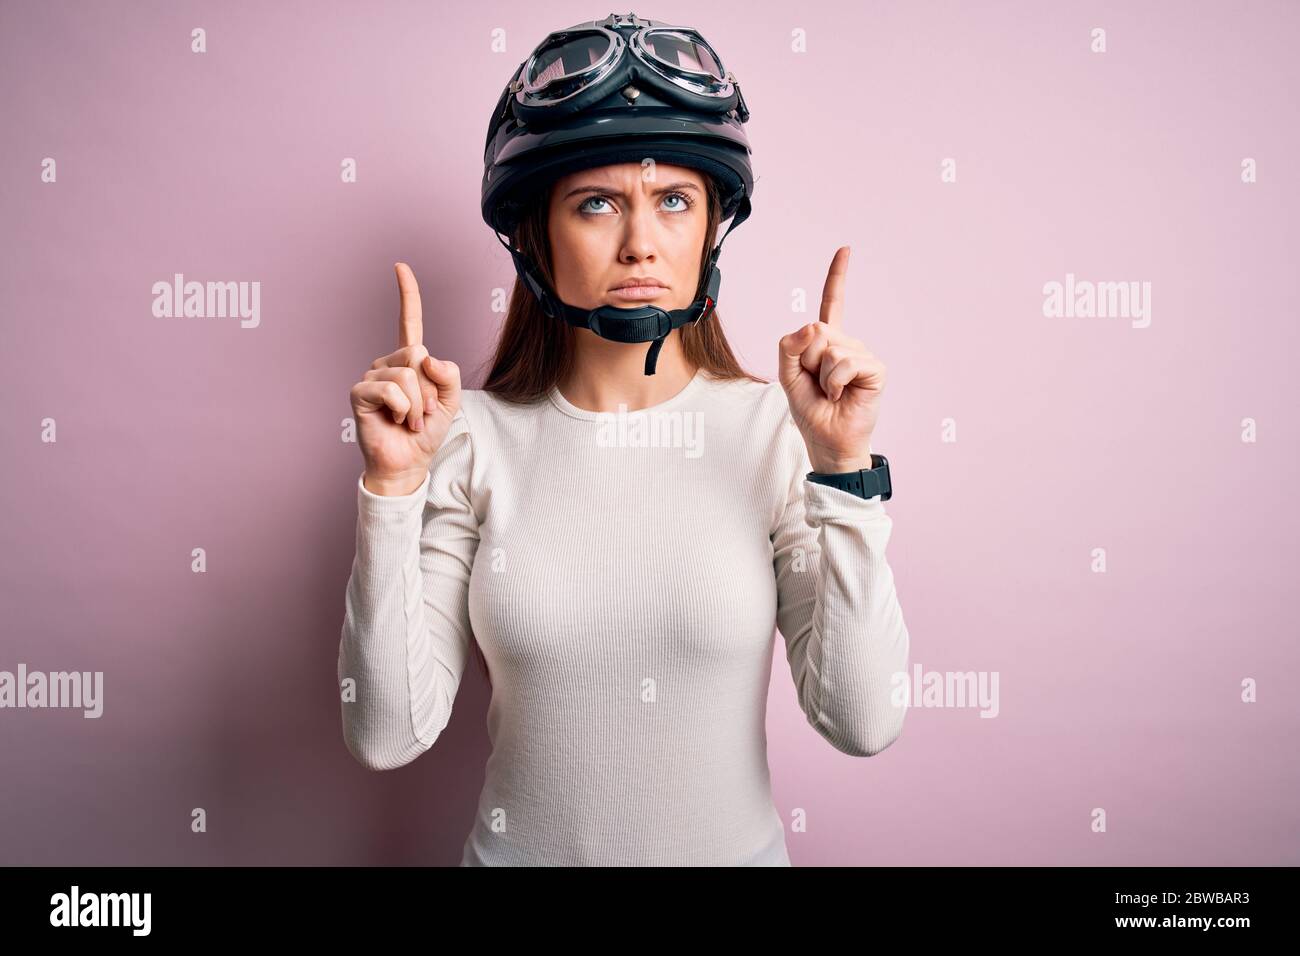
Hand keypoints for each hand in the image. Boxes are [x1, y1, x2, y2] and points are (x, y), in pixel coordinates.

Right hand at [349, 262, 461, 494]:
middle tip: (423, 412)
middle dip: (430, 389)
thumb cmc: (426, 433)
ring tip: (411, 421)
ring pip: (407, 374)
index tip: (400, 267)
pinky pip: (392, 389)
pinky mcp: (360, 392)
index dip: (407, 294)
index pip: (408, 321)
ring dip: (418, 405)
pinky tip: (397, 421)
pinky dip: (404, 409)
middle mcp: (387, 363)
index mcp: (409, 361)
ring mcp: (372, 376)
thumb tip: (427, 357)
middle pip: (418, 354)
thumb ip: (448, 375)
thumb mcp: (450, 402)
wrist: (408, 462)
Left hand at [777, 246, 886, 473]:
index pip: (831, 303)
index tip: (846, 250)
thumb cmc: (811, 410)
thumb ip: (789, 346)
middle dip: (807, 360)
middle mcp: (846, 343)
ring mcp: (861, 354)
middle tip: (817, 383)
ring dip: (822, 377)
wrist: (828, 440)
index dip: (837, 277)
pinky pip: (845, 363)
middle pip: (816, 330)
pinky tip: (842, 394)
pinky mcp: (874, 368)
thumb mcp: (787, 376)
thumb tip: (811, 326)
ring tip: (831, 392)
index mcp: (826, 341)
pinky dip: (836, 383)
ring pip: (829, 349)